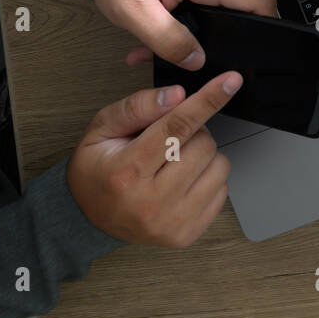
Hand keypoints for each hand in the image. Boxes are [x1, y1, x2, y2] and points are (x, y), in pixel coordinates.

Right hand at [67, 72, 241, 246]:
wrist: (87, 218)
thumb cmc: (97, 168)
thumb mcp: (102, 128)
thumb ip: (139, 107)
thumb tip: (178, 94)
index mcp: (127, 171)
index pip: (176, 127)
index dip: (207, 100)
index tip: (231, 82)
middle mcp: (151, 201)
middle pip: (204, 145)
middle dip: (194, 133)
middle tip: (170, 141)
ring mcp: (171, 222)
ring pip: (220, 167)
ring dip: (204, 156)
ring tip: (176, 161)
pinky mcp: (187, 235)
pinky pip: (223, 191)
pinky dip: (208, 179)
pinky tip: (183, 181)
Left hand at [93, 0, 276, 70]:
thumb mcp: (134, 11)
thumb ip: (167, 40)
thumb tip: (196, 60)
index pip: (261, 4)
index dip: (262, 33)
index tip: (244, 54)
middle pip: (248, 11)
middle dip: (225, 39)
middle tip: (190, 55)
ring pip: (229, 10)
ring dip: (205, 32)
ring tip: (167, 45)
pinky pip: (214, 2)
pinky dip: (196, 20)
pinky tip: (168, 31)